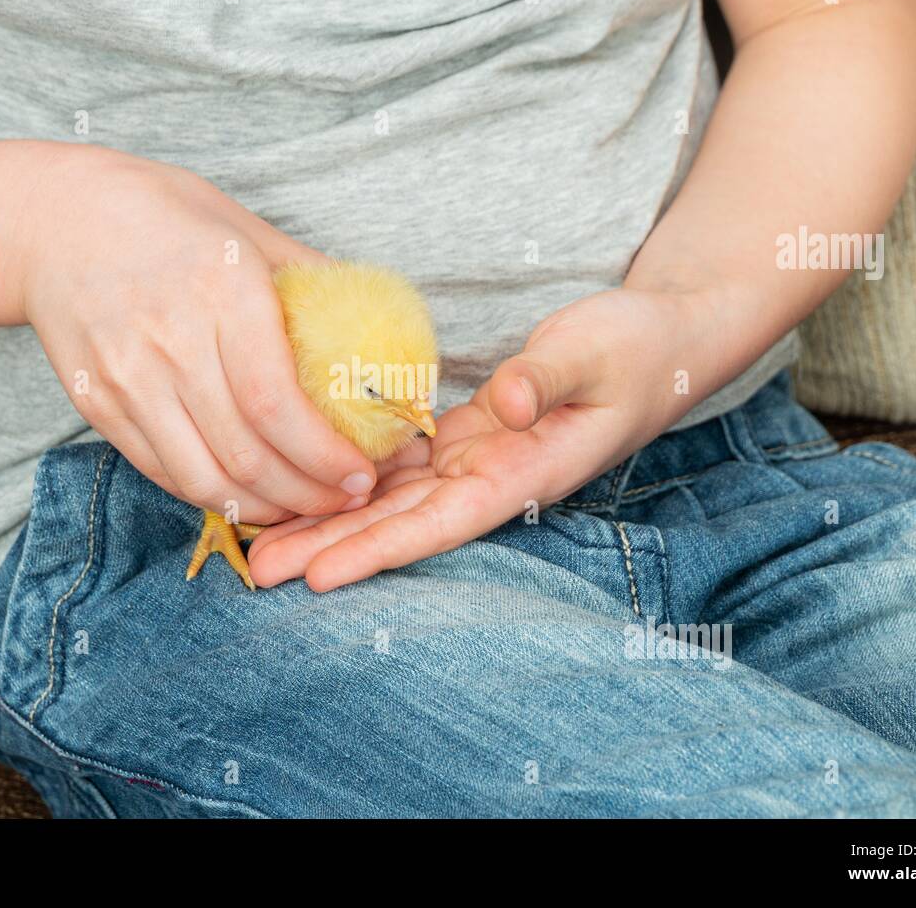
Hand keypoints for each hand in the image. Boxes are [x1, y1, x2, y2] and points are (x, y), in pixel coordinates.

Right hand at [19, 145, 375, 523]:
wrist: (55, 218)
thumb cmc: (165, 216)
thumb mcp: (249, 230)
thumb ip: (315, 280)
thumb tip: (385, 330)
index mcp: (220, 293)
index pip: (276, 405)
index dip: (324, 456)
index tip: (362, 474)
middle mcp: (170, 343)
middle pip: (245, 454)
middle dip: (307, 495)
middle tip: (344, 499)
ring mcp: (127, 379)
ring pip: (202, 479)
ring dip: (262, 508)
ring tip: (302, 507)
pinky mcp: (97, 405)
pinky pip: (162, 472)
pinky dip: (211, 496)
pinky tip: (247, 494)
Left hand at [247, 286, 716, 589]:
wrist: (659, 342)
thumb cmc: (636, 349)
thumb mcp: (597, 354)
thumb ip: (547, 377)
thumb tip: (506, 403)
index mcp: (525, 476)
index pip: (439, 524)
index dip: (378, 551)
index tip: (318, 574)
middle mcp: (491, 479)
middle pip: (399, 525)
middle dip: (330, 548)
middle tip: (257, 570)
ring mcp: (475, 460)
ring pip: (390, 500)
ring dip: (329, 519)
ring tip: (261, 539)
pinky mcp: (465, 436)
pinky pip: (399, 465)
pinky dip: (352, 477)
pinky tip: (303, 482)